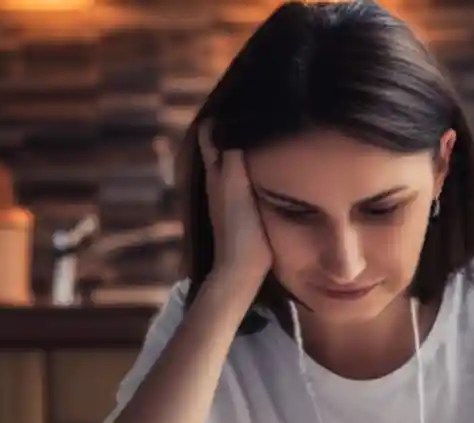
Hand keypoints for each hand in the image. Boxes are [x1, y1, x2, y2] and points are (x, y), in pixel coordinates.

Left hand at [198, 121, 272, 287]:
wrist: (242, 267)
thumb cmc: (240, 225)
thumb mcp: (236, 185)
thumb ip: (233, 156)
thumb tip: (232, 125)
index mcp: (216, 172)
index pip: (209, 135)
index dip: (219, 119)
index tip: (237, 104)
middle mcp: (217, 180)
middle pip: (218, 147)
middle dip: (229, 130)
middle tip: (253, 114)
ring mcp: (227, 196)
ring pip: (229, 162)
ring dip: (240, 147)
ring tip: (261, 134)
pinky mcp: (239, 209)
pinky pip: (240, 177)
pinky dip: (247, 165)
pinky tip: (264, 165)